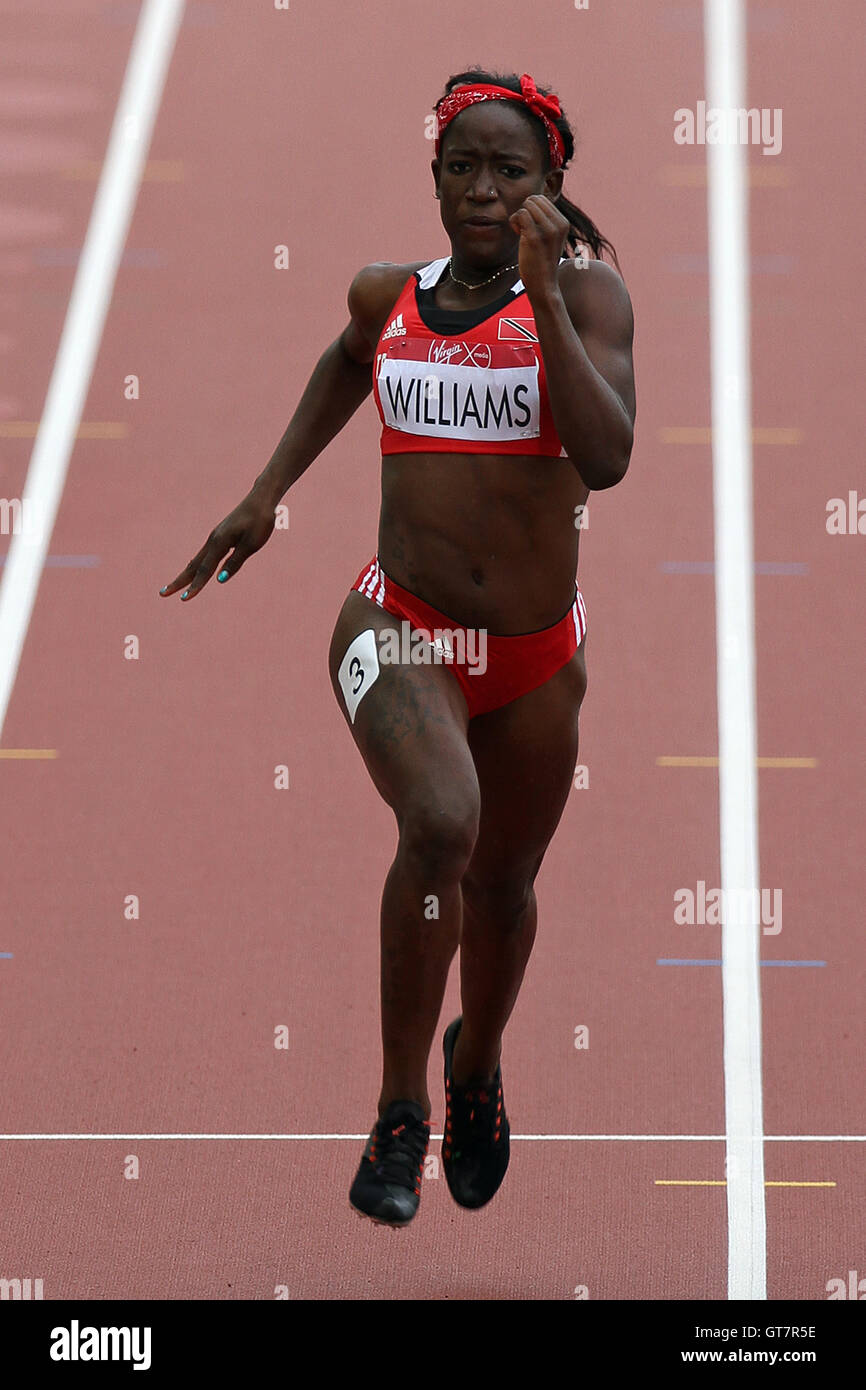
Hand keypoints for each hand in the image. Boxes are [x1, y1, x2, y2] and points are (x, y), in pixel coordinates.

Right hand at [159, 491, 277, 600]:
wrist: (262, 498)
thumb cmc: (260, 521)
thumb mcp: (252, 544)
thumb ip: (235, 562)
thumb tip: (219, 579)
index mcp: (220, 542)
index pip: (205, 570)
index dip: (195, 586)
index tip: (183, 599)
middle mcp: (213, 540)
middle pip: (193, 566)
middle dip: (179, 581)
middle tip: (162, 593)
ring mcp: (215, 537)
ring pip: (197, 560)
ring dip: (185, 574)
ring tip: (173, 586)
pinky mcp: (220, 536)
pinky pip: (204, 555)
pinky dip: (195, 566)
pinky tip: (193, 571)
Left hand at [508, 194, 569, 300]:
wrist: (543, 284)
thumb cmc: (541, 260)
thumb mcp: (550, 237)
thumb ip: (545, 219)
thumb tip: (533, 198)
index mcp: (563, 223)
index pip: (542, 199)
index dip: (532, 211)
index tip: (532, 227)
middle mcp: (558, 224)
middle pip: (534, 199)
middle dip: (525, 211)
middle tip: (525, 230)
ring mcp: (548, 230)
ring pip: (527, 205)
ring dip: (519, 217)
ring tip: (522, 233)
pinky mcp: (534, 237)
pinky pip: (520, 214)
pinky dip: (514, 222)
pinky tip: (517, 234)